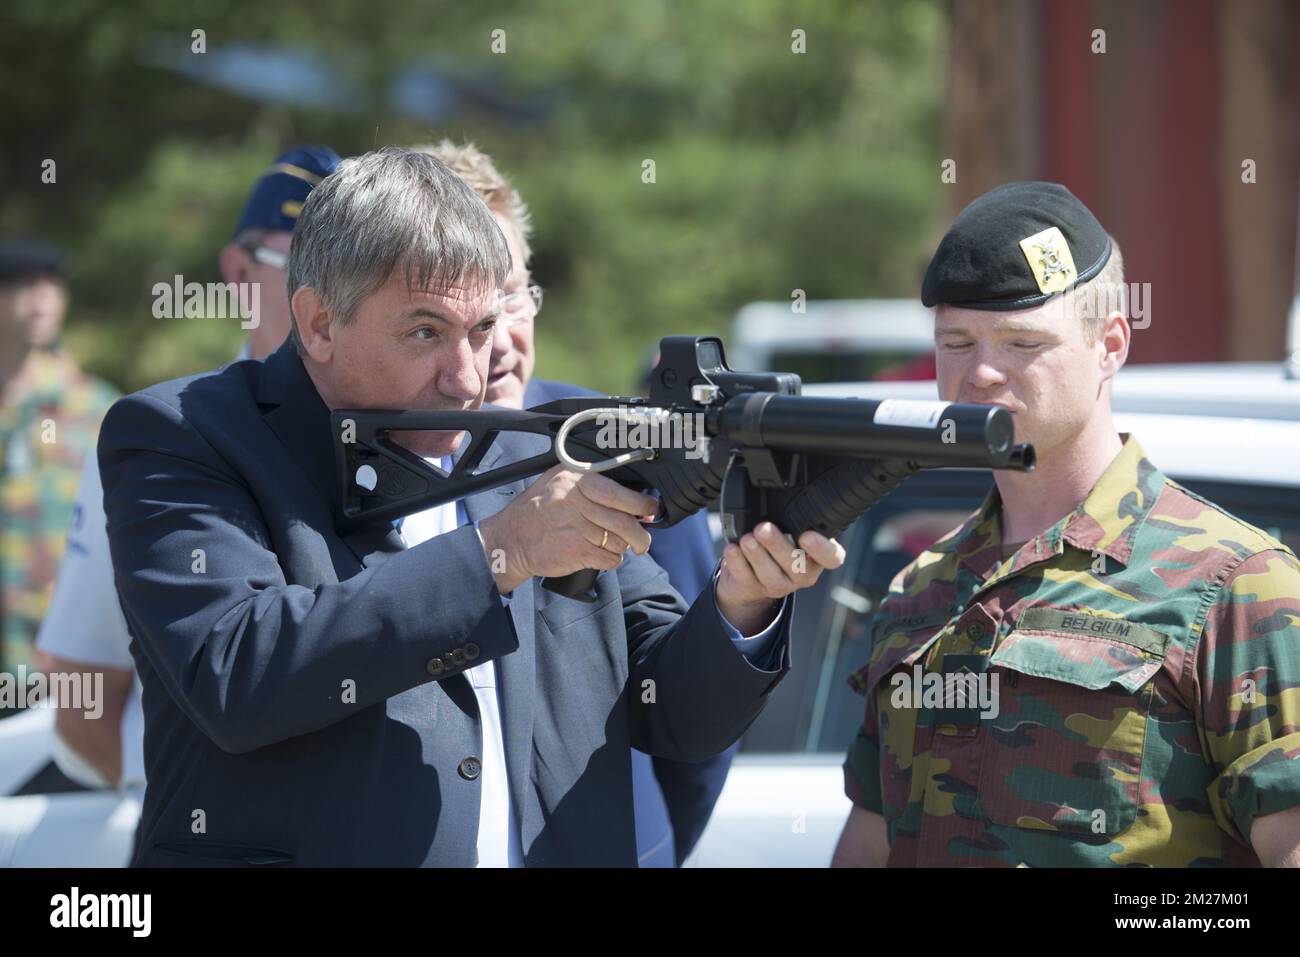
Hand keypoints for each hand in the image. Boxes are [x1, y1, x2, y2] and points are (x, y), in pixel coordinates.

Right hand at [478, 465, 657, 593]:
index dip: (642, 505)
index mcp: (577, 480)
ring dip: (623, 547)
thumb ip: (593, 486)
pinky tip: (602, 555)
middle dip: (640, 535)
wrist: (511, 539)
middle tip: (643, 540)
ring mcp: (577, 528)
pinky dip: (611, 560)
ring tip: (614, 546)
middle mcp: (577, 502)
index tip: (650, 510)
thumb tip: (634, 499)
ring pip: (619, 541)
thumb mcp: (560, 482)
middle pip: (625, 521)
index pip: (620, 493)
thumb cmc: (537, 510)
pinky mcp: (576, 551)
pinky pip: (609, 558)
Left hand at [715, 522, 845, 633]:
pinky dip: (737, 562)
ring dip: (757, 554)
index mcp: (818, 556)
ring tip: (746, 538)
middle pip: (795, 564)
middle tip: (763, 528)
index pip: (832, 557)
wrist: (751, 572)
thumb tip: (783, 495)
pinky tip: (732, 548)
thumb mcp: (791, 528)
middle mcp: (803, 573)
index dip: (822, 549)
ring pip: (770, 574)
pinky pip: (746, 577)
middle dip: (777, 545)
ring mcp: (779, 585)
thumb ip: (794, 518)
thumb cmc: (777, 542)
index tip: (807, 536)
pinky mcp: (755, 589)